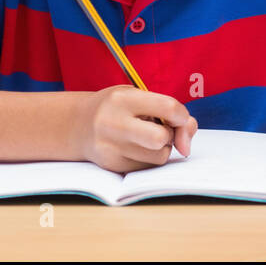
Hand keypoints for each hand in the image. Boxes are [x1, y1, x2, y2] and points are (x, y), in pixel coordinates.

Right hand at [75, 85, 196, 172]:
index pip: (168, 107)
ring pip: (159, 157)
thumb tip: (186, 146)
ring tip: (148, 138)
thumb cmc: (119, 108)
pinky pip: (148, 167)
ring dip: (163, 149)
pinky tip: (137, 147)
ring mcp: (110, 148)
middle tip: (163, 130)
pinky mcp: (112, 166)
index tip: (178, 117)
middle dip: (171, 136)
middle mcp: (113, 123)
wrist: (78, 125)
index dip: (182, 115)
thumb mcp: (140, 97)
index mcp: (123, 99)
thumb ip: (172, 112)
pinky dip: (150, 158)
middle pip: (160, 138)